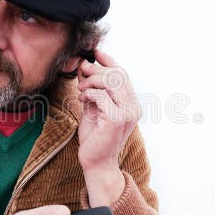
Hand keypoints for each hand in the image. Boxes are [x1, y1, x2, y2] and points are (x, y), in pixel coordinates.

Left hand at [76, 49, 140, 205]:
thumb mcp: (94, 107)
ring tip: (81, 89)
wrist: (96, 162)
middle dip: (97, 69)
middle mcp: (133, 107)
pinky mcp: (116, 120)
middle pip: (117, 75)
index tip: (94, 52)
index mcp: (131, 103)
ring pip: (110, 82)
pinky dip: (89, 93)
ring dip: (92, 81)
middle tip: (82, 71)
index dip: (109, 60)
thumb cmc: (95, 136)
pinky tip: (82, 99)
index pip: (123, 74)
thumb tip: (85, 66)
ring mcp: (127, 114)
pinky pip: (101, 96)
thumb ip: (94, 89)